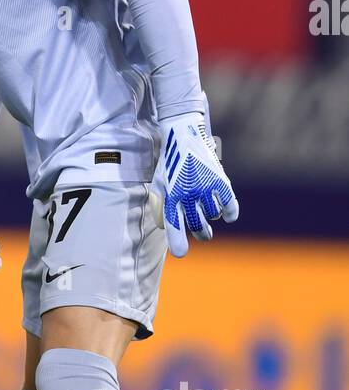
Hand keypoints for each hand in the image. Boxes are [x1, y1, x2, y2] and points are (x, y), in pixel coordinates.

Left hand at [151, 110, 238, 256]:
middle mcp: (187, 193)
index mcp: (170, 196)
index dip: (177, 242)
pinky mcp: (220, 180)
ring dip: (212, 216)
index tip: (182, 253)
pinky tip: (227, 215)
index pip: (173, 224)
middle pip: (197, 225)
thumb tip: (170, 229)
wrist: (183, 136)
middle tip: (203, 233)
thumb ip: (162, 207)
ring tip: (208, 208)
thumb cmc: (169, 164)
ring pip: (213, 216)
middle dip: (201, 233)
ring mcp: (205, 187)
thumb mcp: (158, 184)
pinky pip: (229, 206)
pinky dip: (230, 213)